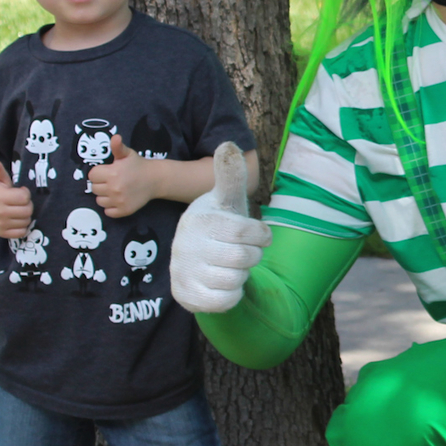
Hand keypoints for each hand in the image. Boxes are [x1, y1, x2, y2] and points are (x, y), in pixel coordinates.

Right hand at [0, 154, 32, 238]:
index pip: (25, 197)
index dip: (24, 193)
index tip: (17, 191)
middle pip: (28, 210)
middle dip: (26, 204)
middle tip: (17, 201)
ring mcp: (0, 224)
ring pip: (26, 221)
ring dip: (24, 215)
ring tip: (15, 208)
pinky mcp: (2, 233)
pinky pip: (22, 232)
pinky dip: (21, 226)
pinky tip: (14, 219)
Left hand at [89, 135, 152, 217]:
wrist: (154, 179)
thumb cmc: (137, 165)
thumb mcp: (127, 154)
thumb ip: (117, 147)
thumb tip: (115, 137)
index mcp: (113, 173)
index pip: (92, 176)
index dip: (98, 173)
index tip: (107, 172)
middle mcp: (114, 188)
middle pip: (94, 189)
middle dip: (101, 184)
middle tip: (112, 180)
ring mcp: (119, 200)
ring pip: (99, 201)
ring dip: (104, 196)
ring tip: (115, 190)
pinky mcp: (124, 210)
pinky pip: (108, 212)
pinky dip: (111, 207)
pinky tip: (118, 199)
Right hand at [169, 142, 271, 312]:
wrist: (194, 261)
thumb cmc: (218, 227)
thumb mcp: (226, 200)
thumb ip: (230, 175)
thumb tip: (228, 145)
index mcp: (201, 219)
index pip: (246, 231)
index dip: (261, 235)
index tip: (260, 235)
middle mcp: (187, 244)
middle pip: (243, 258)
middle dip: (252, 256)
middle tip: (245, 252)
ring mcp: (185, 271)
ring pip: (236, 280)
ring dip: (242, 275)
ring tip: (231, 265)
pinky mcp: (187, 296)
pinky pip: (226, 300)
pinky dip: (233, 294)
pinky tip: (224, 282)